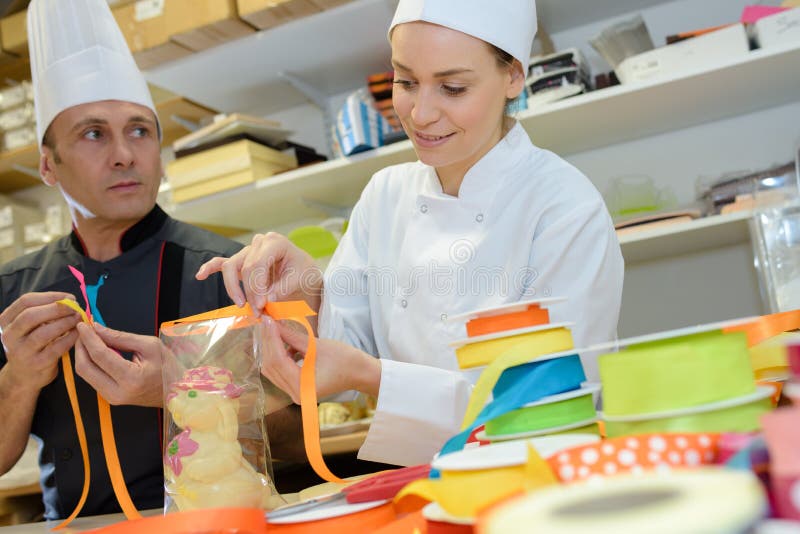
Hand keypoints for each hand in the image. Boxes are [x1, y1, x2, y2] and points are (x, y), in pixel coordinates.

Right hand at [0, 292, 80, 391]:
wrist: (24, 376)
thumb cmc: (32, 345)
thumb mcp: (29, 327)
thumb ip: (43, 312)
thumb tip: (70, 300)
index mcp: (6, 321)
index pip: (26, 301)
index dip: (50, 296)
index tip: (69, 298)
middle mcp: (9, 335)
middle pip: (31, 315)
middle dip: (58, 309)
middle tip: (76, 308)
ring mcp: (21, 351)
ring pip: (44, 332)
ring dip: (65, 323)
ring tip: (78, 319)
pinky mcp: (36, 364)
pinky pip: (56, 348)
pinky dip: (70, 338)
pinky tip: (78, 333)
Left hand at [74, 323, 164, 406]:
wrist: (175, 390)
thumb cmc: (167, 366)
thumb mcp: (149, 345)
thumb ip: (121, 337)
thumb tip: (97, 328)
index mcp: (130, 378)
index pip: (100, 355)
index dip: (88, 338)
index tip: (83, 324)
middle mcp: (117, 392)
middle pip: (85, 367)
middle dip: (80, 347)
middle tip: (84, 331)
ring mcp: (111, 398)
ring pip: (85, 374)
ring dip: (83, 355)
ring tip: (91, 339)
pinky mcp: (109, 398)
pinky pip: (92, 378)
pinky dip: (90, 363)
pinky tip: (97, 352)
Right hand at [195, 232, 321, 314]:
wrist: (303, 270)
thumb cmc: (303, 272)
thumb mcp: (301, 278)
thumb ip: (283, 287)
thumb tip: (266, 298)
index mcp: (275, 242)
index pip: (258, 264)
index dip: (256, 286)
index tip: (262, 306)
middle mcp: (259, 243)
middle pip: (244, 267)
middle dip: (248, 292)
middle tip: (257, 311)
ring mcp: (248, 251)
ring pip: (231, 266)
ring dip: (233, 287)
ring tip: (240, 304)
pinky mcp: (241, 261)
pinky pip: (222, 263)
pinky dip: (210, 268)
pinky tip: (200, 276)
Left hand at [260, 318, 380, 403]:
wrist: (359, 373)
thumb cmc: (344, 359)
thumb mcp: (316, 345)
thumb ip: (291, 336)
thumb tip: (272, 323)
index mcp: (302, 386)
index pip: (277, 360)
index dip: (271, 338)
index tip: (267, 320)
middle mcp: (295, 394)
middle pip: (271, 367)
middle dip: (268, 343)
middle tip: (268, 323)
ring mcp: (295, 393)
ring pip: (272, 370)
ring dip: (272, 350)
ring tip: (277, 331)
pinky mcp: (296, 389)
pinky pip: (279, 373)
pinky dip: (279, 357)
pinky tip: (287, 345)